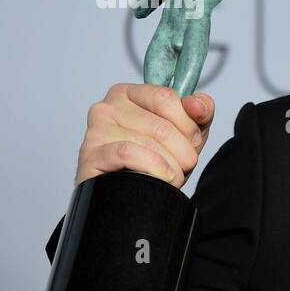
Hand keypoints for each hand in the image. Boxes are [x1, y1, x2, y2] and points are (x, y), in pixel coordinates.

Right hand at [75, 85, 215, 187]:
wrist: (132, 196)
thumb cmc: (156, 162)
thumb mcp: (186, 134)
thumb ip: (200, 112)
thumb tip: (196, 103)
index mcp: (130, 94)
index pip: (165, 97)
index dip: (188, 124)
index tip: (192, 141)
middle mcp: (108, 107)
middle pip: (161, 126)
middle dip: (183, 151)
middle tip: (184, 164)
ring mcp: (96, 130)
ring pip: (148, 143)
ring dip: (172, 167)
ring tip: (172, 176)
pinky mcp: (90, 154)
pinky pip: (129, 154)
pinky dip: (153, 168)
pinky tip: (161, 178)